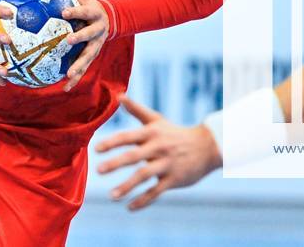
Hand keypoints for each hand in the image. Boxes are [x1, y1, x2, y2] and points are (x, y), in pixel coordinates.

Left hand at [55, 0, 108, 91]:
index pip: (83, 12)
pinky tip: (64, 87)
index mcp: (94, 14)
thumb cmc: (89, 6)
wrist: (110, 21)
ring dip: (79, 66)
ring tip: (68, 75)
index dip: (74, 12)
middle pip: (89, 35)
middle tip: (67, 41)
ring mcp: (96, 45)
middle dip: (80, 38)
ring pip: (88, 56)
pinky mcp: (92, 56)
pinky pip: (83, 67)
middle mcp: (97, 31)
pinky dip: (75, 78)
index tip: (63, 12)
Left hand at [95, 94, 221, 209]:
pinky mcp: (174, 179)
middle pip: (134, 156)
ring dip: (127, 186)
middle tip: (98, 170)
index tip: (96, 149)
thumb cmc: (175, 133)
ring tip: (111, 196)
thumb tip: (118, 95)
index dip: (112, 142)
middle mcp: (158, 147)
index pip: (128, 136)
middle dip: (115, 163)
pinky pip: (156, 191)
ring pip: (144, 176)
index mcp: (151, 133)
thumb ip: (136, 110)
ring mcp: (166, 164)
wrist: (207, 147)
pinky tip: (129, 207)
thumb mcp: (157, 120)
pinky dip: (143, 200)